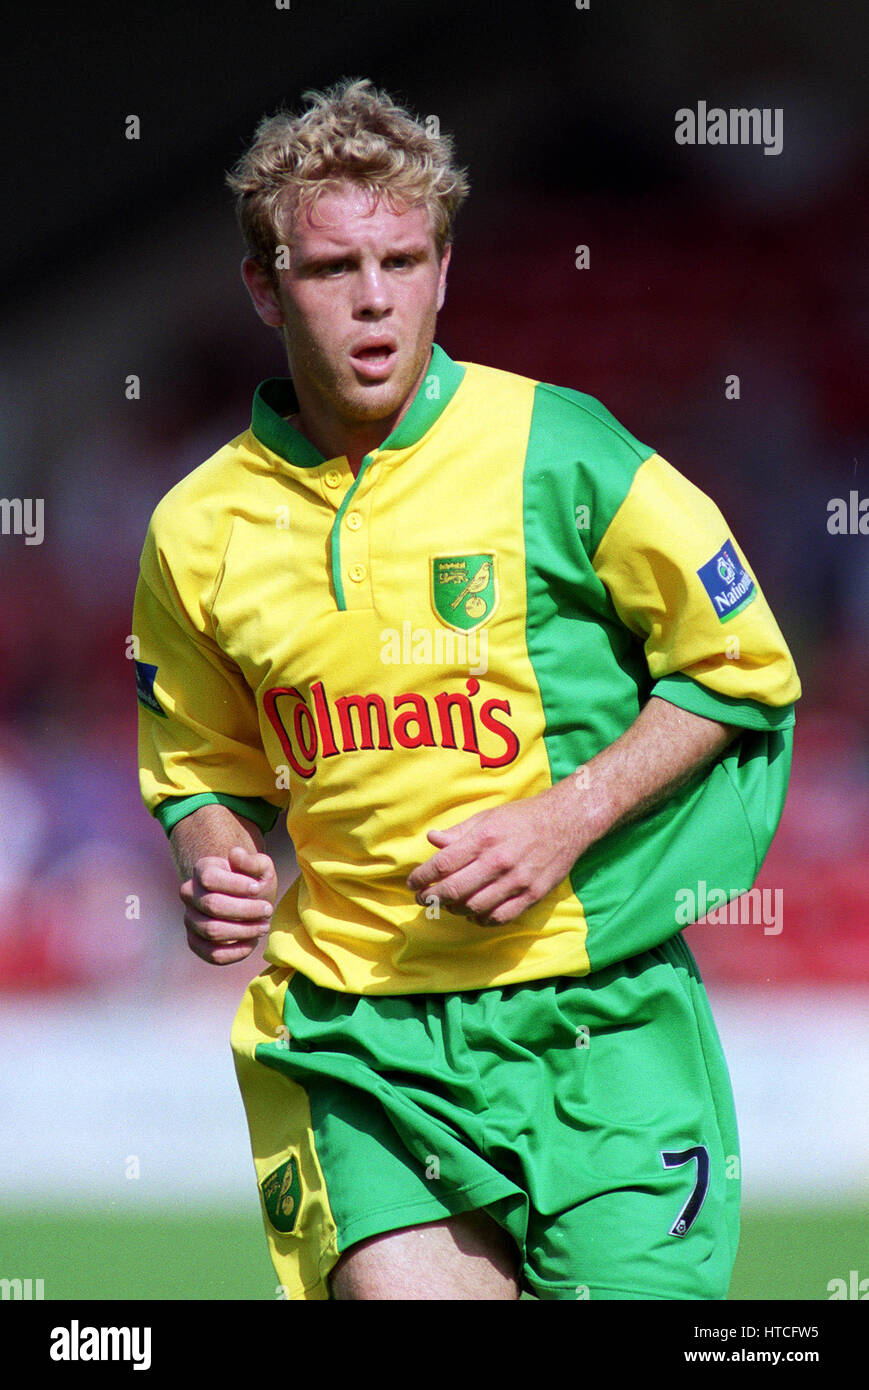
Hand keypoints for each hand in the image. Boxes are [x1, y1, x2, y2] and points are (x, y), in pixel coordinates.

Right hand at [179, 846, 276, 964]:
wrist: (247, 899)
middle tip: (267, 910)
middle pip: (212, 905)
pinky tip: (252, 942)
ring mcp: (190, 920)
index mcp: (202, 870)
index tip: (257, 888)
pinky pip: (212, 955)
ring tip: (263, 926)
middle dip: (245, 910)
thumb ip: (252, 861)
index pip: (209, 878)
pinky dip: (236, 952)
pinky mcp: (196, 943)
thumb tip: (236, 855)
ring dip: (244, 931)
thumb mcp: (260, 867)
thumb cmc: (253, 881)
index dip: (236, 885)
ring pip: (212, 931)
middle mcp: (190, 894)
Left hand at [407, 780, 594, 925]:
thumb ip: (459, 832)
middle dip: (432, 898)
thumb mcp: (488, 816)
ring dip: (454, 910)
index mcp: (484, 838)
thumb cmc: (523, 817)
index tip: (412, 883)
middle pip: (454, 889)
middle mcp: (499, 861)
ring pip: (474, 907)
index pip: (443, 863)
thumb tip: (431, 839)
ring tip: (447, 905)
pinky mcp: (532, 894)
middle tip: (422, 899)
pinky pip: (500, 917)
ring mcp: (517, 880)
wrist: (566, 821)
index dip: (422, 877)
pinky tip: (473, 914)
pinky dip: (481, 919)